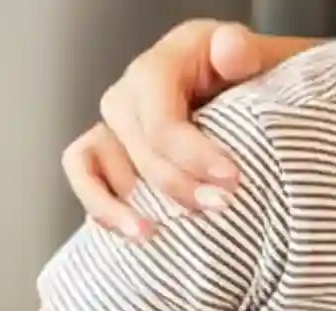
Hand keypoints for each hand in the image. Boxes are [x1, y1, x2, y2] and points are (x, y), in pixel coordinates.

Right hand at [62, 20, 267, 235]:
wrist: (240, 90)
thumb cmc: (244, 76)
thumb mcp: (250, 54)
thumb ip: (240, 50)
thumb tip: (230, 52)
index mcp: (159, 68)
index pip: (163, 120)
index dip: (194, 155)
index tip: (232, 179)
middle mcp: (128, 96)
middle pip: (140, 151)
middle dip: (181, 186)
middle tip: (222, 204)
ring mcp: (113, 126)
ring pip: (95, 167)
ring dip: (121, 206)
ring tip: (151, 234)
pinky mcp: (108, 154)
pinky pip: (85, 178)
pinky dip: (101, 208)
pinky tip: (132, 230)